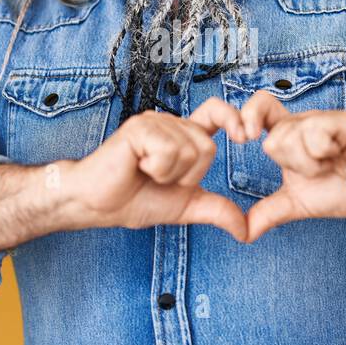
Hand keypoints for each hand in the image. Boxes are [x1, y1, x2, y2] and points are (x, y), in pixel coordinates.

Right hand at [63, 96, 251, 241]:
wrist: (99, 204)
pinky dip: (156, 168)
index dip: (233, 118)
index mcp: (183, 137)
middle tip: (159, 178)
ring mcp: (154, 122)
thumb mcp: (185, 206)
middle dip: (187, 175)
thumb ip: (216, 211)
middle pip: (208, 147)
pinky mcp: (139, 127)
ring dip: (168, 174)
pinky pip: (168, 150)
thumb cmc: (136, 200)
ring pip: (189, 150)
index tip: (244, 137)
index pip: (216, 113)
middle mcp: (170, 124)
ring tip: (145, 172)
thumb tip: (246, 231)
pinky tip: (137, 166)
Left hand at [240, 92, 345, 240]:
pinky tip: (340, 154)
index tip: (242, 138)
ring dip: (311, 163)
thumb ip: (268, 214)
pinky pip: (314, 134)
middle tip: (316, 169)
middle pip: (272, 139)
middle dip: (293, 166)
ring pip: (291, 137)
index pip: (257, 110)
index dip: (246, 117)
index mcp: (288, 137)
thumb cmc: (342, 191)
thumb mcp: (297, 204)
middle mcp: (301, 124)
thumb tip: (241, 233)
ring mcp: (320, 119)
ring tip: (330, 163)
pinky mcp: (339, 120)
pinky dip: (324, 153)